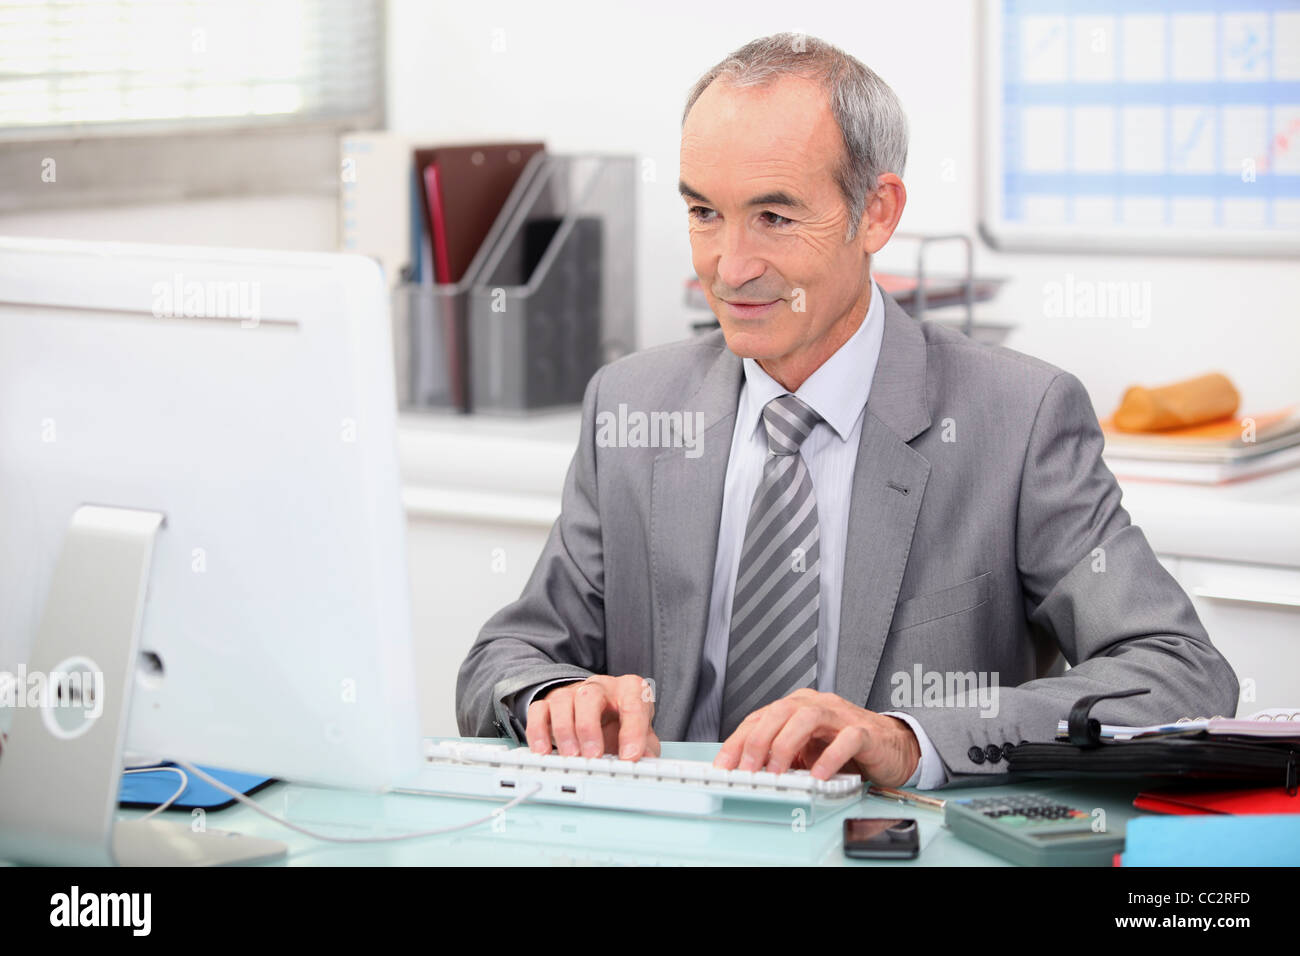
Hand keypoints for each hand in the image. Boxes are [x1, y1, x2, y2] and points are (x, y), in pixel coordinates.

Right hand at [525, 674, 660, 760]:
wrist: (600, 709)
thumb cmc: (622, 722)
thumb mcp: (642, 734)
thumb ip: (646, 746)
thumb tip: (645, 758)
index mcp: (629, 690)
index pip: (634, 704)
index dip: (633, 732)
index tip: (630, 757)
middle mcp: (600, 687)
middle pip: (590, 695)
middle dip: (589, 728)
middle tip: (592, 756)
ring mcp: (573, 692)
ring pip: (562, 701)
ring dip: (565, 732)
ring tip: (571, 757)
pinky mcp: (550, 702)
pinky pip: (538, 710)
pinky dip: (538, 732)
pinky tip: (543, 751)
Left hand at [712, 689, 920, 786]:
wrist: (893, 747)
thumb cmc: (847, 747)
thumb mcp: (806, 751)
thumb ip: (782, 755)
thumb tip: (748, 773)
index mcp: (797, 706)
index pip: (760, 717)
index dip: (738, 741)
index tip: (724, 766)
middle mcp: (817, 705)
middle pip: (780, 711)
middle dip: (758, 741)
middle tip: (748, 770)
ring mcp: (841, 716)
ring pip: (808, 717)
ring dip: (787, 744)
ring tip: (777, 772)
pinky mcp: (865, 732)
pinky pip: (846, 739)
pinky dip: (830, 756)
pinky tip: (818, 774)